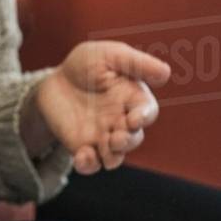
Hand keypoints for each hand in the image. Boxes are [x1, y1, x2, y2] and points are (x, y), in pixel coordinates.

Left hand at [22, 41, 170, 175]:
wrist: (55, 80)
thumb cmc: (87, 63)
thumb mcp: (109, 55)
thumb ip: (136, 63)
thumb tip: (165, 72)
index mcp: (133, 99)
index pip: (147, 112)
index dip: (144, 117)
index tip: (134, 119)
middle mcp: (122, 121)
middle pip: (133, 138)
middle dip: (127, 141)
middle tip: (116, 138)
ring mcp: (103, 136)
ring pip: (116, 156)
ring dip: (113, 156)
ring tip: (104, 148)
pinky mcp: (83, 147)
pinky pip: (91, 163)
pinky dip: (89, 164)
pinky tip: (83, 157)